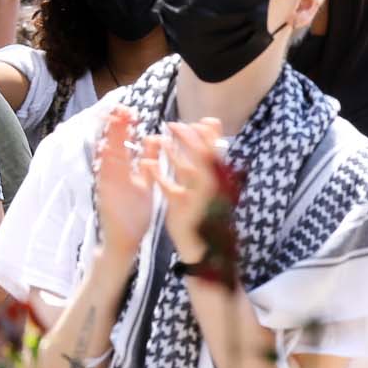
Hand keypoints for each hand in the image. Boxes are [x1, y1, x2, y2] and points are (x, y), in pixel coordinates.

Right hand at [92, 105, 157, 254]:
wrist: (125, 241)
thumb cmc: (134, 214)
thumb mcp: (145, 183)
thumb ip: (148, 161)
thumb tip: (154, 138)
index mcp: (123, 170)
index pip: (123, 142)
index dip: (125, 125)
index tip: (130, 110)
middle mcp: (113, 174)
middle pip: (112, 144)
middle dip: (116, 126)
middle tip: (120, 108)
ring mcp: (107, 184)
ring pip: (106, 157)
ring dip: (109, 139)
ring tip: (113, 121)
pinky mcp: (104, 195)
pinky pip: (103, 177)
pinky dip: (104, 163)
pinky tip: (106, 149)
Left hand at [157, 116, 229, 264]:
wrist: (201, 246)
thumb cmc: (204, 211)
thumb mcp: (210, 184)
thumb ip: (209, 157)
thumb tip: (211, 125)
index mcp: (220, 181)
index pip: (217, 151)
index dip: (208, 134)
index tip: (197, 121)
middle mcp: (212, 188)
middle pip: (204, 157)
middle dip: (189, 138)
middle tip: (172, 125)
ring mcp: (198, 199)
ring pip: (189, 172)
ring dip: (175, 154)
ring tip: (160, 140)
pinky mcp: (182, 210)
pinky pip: (170, 190)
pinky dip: (159, 176)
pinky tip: (147, 165)